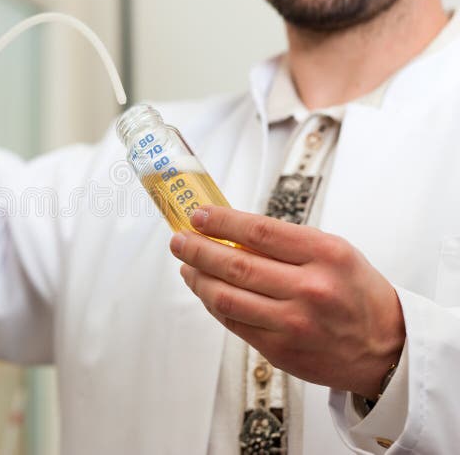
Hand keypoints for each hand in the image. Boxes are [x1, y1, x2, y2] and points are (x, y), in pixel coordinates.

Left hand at [169, 205, 404, 399]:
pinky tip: (205, 290)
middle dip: (198, 249)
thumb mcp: (333, 253)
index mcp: (325, 254)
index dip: (222, 222)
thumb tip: (229, 232)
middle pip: (236, 265)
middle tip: (179, 240)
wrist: (385, 348)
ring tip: (186, 266)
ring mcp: (293, 323)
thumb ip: (286, 243)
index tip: (199, 216)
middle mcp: (309, 288)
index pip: (259, 231)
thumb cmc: (356, 293)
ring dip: (198, 278)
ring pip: (227, 297)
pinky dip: (213, 303)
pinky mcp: (279, 350)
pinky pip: (233, 322)